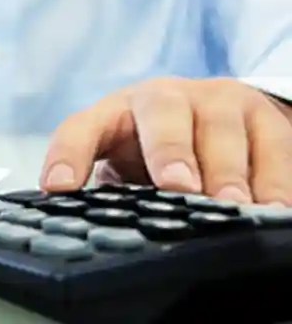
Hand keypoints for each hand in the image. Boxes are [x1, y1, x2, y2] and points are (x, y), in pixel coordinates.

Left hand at [40, 77, 291, 204]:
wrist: (226, 120)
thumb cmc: (160, 150)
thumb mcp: (131, 165)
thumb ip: (117, 190)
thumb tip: (97, 229)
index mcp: (118, 112)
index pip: (82, 127)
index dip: (68, 154)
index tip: (58, 186)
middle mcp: (165, 98)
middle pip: (162, 112)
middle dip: (168, 149)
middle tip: (175, 186)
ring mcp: (218, 103)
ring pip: (222, 128)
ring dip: (226, 170)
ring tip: (229, 205)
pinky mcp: (264, 118)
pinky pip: (273, 147)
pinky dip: (274, 180)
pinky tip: (271, 208)